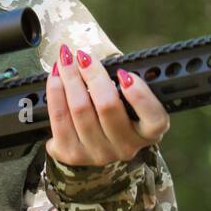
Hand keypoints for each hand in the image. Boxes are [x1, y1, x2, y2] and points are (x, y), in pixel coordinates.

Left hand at [46, 43, 169, 166]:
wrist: (87, 141)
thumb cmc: (111, 111)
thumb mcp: (127, 98)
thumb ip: (123, 82)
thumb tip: (100, 58)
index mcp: (147, 134)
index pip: (154, 119)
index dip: (140, 95)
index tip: (124, 73)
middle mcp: (126, 148)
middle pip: (108, 106)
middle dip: (92, 74)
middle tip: (82, 56)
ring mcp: (98, 154)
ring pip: (80, 109)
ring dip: (69, 78)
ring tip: (65, 60)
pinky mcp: (72, 154)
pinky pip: (59, 118)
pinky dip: (55, 92)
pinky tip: (55, 77)